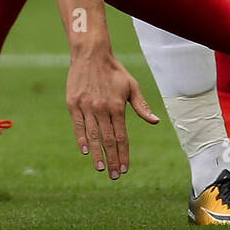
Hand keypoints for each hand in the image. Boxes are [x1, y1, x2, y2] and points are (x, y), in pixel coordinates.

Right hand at [66, 44, 158, 177]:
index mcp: (118, 106)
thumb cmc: (114, 70)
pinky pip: (78, 126)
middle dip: (112, 160)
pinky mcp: (73, 104)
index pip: (122, 137)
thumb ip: (142, 106)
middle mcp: (102, 109)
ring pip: (93, 136)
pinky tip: (85, 151)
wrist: (91, 54)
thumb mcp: (132, 86)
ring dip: (97, 154)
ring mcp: (86, 107)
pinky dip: (82, 140)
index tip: (125, 169)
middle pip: (108, 141)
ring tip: (101, 169)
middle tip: (114, 176)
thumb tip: (155, 122)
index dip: (124, 155)